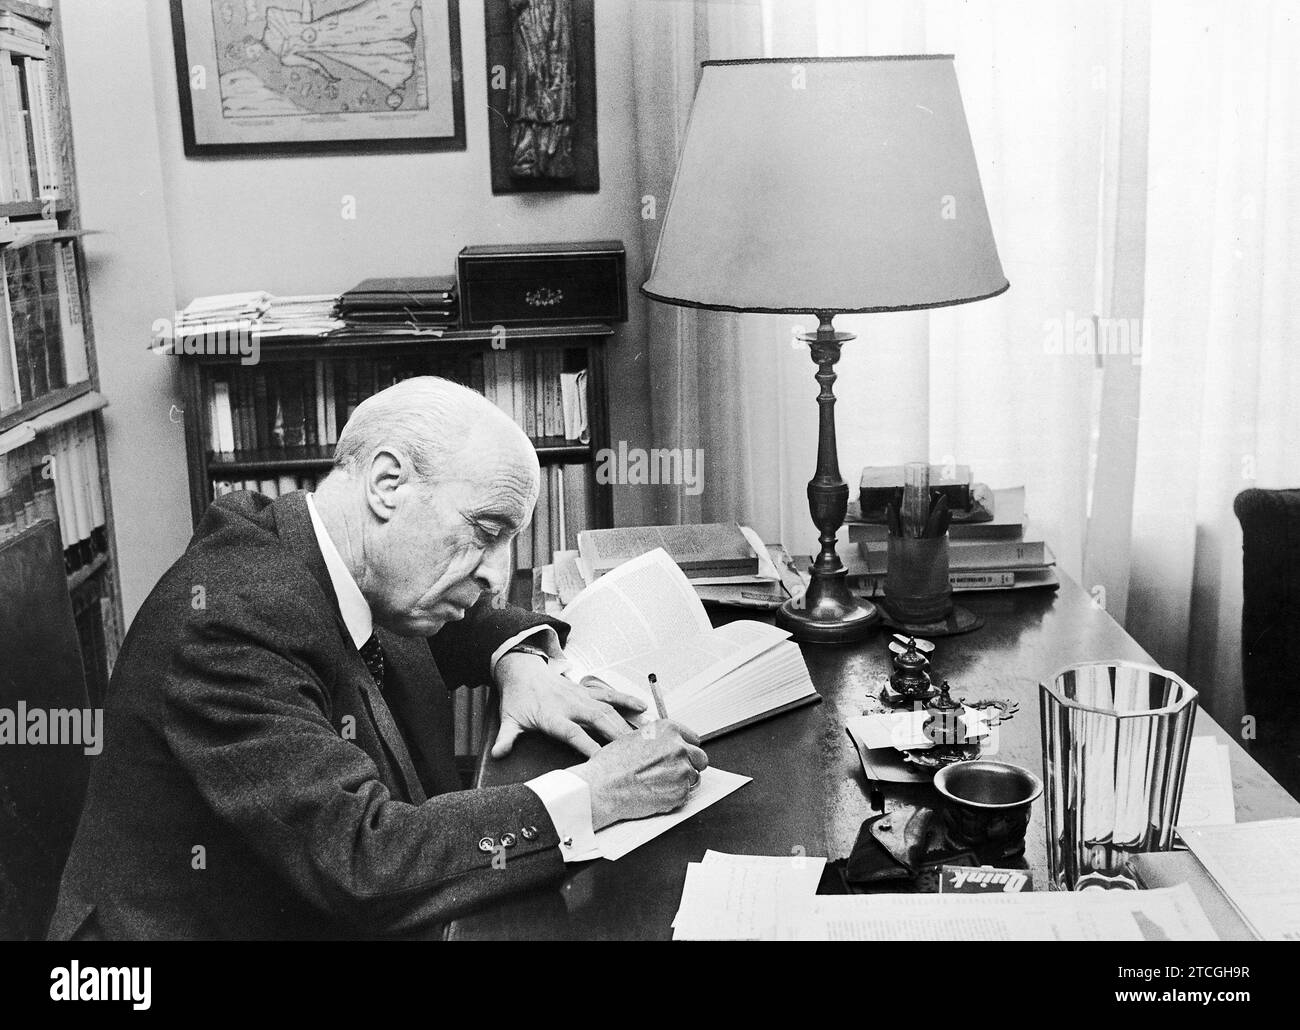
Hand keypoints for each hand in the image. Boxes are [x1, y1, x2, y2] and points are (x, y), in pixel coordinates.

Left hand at [492, 652, 646, 758]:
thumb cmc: (518, 698)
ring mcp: (580, 696)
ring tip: (643, 738)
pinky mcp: (586, 690)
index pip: (573, 733)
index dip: (588, 746)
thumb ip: (506, 737)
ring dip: (625, 722)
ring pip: (607, 708)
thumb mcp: (509, 718)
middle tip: (633, 752)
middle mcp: (570, 704)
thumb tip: (497, 754)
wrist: (522, 669)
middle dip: (616, 735)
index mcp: (551, 715)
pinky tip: (642, 708)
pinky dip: (626, 700)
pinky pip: (609, 694)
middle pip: (598, 720)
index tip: (601, 759)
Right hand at [571, 721, 708, 829]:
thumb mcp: (633, 738)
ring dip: (681, 782)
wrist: (603, 788)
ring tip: (658, 784)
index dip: (687, 749)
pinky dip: (674, 797)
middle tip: (674, 772)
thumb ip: (656, 739)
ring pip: (693, 777)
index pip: (693, 739)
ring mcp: (681, 770)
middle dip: (690, 765)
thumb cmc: (611, 765)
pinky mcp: (680, 792)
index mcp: (668, 730)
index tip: (683, 755)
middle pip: (700, 757)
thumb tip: (665, 744)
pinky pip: (684, 795)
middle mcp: (678, 747)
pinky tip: (656, 794)